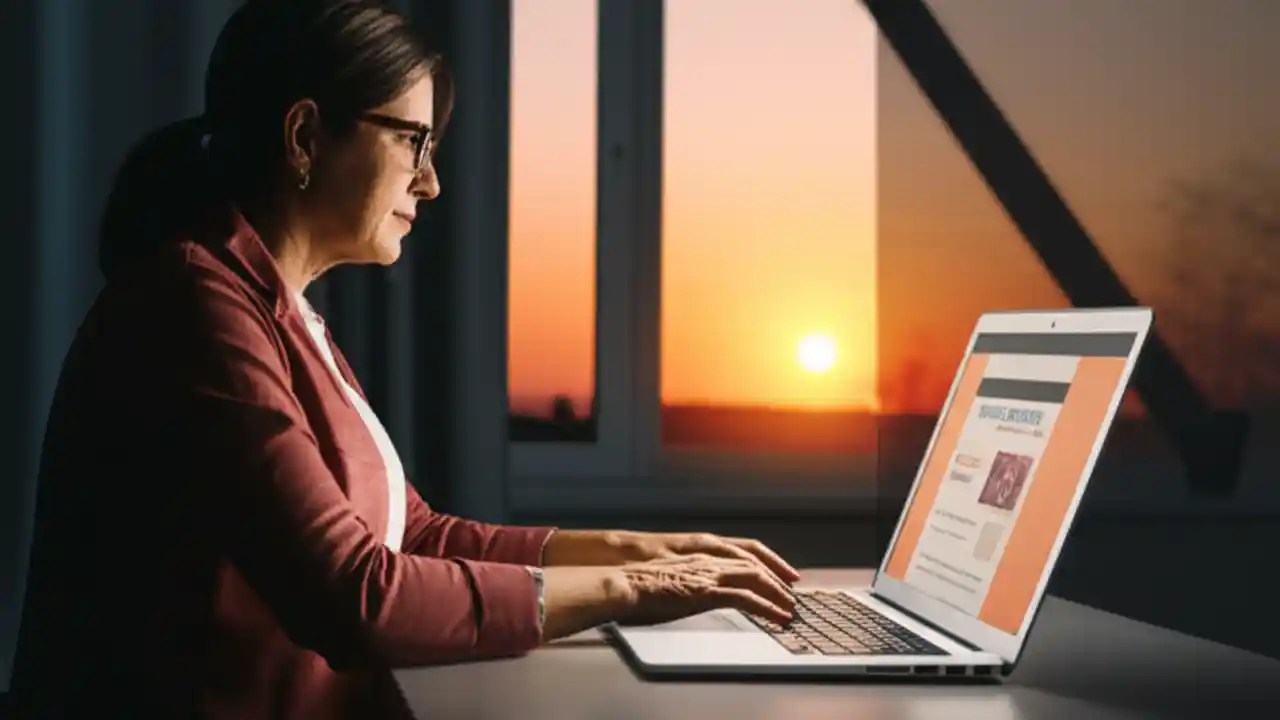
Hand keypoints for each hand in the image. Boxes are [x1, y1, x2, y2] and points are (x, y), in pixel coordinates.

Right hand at [615, 553, 796, 626]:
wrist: (623, 580)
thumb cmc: (637, 580)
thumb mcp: (669, 574)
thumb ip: (687, 577)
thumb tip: (693, 590)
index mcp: (700, 551)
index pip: (744, 551)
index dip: (767, 560)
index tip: (781, 572)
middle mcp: (709, 557)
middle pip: (755, 563)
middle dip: (778, 578)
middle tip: (793, 593)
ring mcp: (710, 573)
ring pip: (756, 578)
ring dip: (777, 594)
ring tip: (791, 609)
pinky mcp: (708, 591)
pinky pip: (746, 599)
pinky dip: (766, 607)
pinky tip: (777, 617)